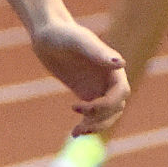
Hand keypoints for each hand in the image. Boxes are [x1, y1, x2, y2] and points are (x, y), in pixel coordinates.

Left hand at [31, 19, 128, 134]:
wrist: (46, 36)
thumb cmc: (62, 34)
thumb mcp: (78, 42)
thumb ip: (99, 52)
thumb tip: (121, 64)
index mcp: (113, 66)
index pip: (121, 93)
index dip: (107, 104)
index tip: (84, 107)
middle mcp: (109, 78)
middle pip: (116, 108)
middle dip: (101, 119)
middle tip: (80, 126)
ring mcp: (99, 87)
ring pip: (107, 115)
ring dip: (96, 126)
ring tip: (76, 132)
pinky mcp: (86, 94)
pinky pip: (94, 115)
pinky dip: (87, 125)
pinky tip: (75, 132)